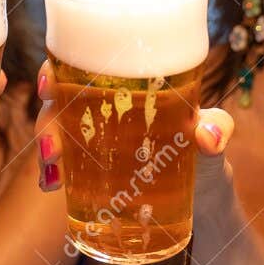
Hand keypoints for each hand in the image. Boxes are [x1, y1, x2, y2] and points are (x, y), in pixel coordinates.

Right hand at [34, 59, 232, 191]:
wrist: (204, 202)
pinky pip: (63, 165)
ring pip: (56, 130)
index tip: (49, 84)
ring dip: (46, 148)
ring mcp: (96, 139)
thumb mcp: (213, 136)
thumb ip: (217, 128)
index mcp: (130, 84)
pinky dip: (52, 174)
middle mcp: (106, 106)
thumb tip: (207, 135)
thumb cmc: (205, 154)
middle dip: (47, 119)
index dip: (58, 69)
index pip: (84, 62)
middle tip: (53, 146)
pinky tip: (51, 185)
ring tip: (52, 174)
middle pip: (61, 99)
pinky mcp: (93, 171)